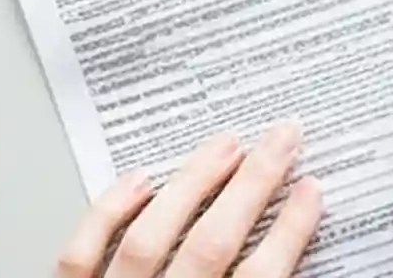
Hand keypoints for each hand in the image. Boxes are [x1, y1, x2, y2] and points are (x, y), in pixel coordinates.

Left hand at [55, 122, 322, 277]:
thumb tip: (287, 250)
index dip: (291, 231)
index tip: (311, 190)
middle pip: (212, 245)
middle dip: (254, 184)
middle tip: (284, 137)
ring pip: (150, 238)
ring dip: (193, 184)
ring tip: (225, 143)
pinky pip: (81, 255)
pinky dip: (109, 212)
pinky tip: (140, 178)